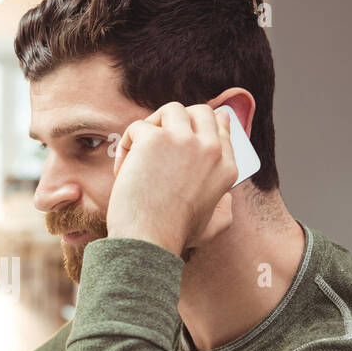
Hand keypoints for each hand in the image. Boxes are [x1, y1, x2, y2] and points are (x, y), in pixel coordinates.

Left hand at [108, 102, 237, 256]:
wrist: (148, 240)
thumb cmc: (173, 237)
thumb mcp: (212, 228)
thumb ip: (225, 210)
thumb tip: (227, 198)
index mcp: (226, 168)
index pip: (221, 129)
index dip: (204, 125)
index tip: (189, 130)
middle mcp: (210, 149)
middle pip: (200, 112)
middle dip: (179, 120)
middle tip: (159, 138)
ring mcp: (183, 140)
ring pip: (170, 110)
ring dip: (153, 126)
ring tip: (140, 151)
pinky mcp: (154, 139)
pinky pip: (138, 127)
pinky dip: (127, 146)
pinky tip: (124, 170)